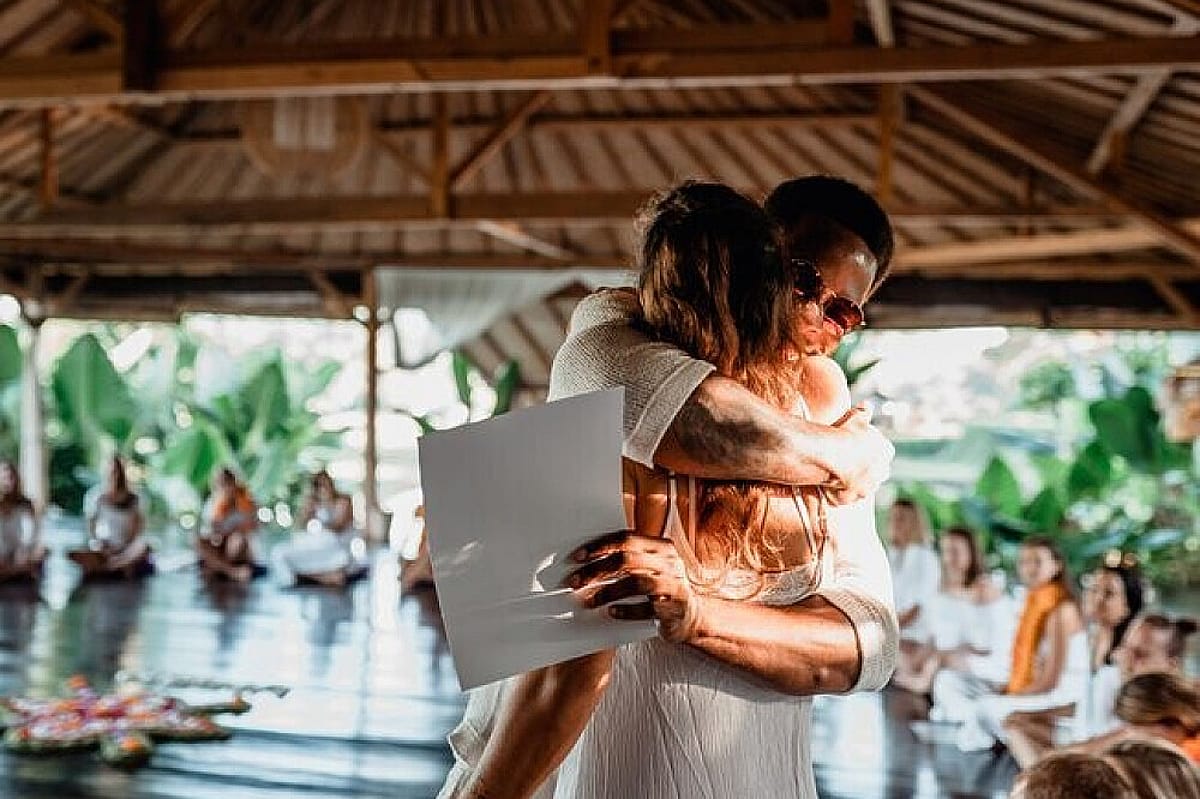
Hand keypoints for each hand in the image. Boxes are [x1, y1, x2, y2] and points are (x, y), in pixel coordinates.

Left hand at [564, 531, 701, 643]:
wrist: (693, 617)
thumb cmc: (662, 590)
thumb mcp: (651, 568)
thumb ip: (628, 561)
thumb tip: (587, 563)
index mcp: (662, 547)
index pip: (627, 539)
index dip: (600, 546)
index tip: (578, 557)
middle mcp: (670, 563)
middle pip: (627, 560)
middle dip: (597, 570)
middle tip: (576, 581)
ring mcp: (674, 585)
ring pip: (636, 583)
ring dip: (608, 592)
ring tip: (590, 600)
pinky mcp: (675, 609)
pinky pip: (647, 609)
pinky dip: (626, 610)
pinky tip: (611, 612)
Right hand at [824, 404, 893, 504]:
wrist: (832, 454)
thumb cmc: (845, 433)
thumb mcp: (855, 418)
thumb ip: (863, 412)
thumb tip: (867, 404)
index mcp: (886, 452)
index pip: (884, 452)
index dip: (873, 451)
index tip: (861, 449)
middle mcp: (882, 472)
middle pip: (878, 472)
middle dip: (868, 469)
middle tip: (851, 463)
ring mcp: (868, 487)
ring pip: (865, 486)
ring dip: (856, 482)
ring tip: (840, 475)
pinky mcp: (852, 498)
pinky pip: (847, 496)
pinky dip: (841, 493)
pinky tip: (832, 486)